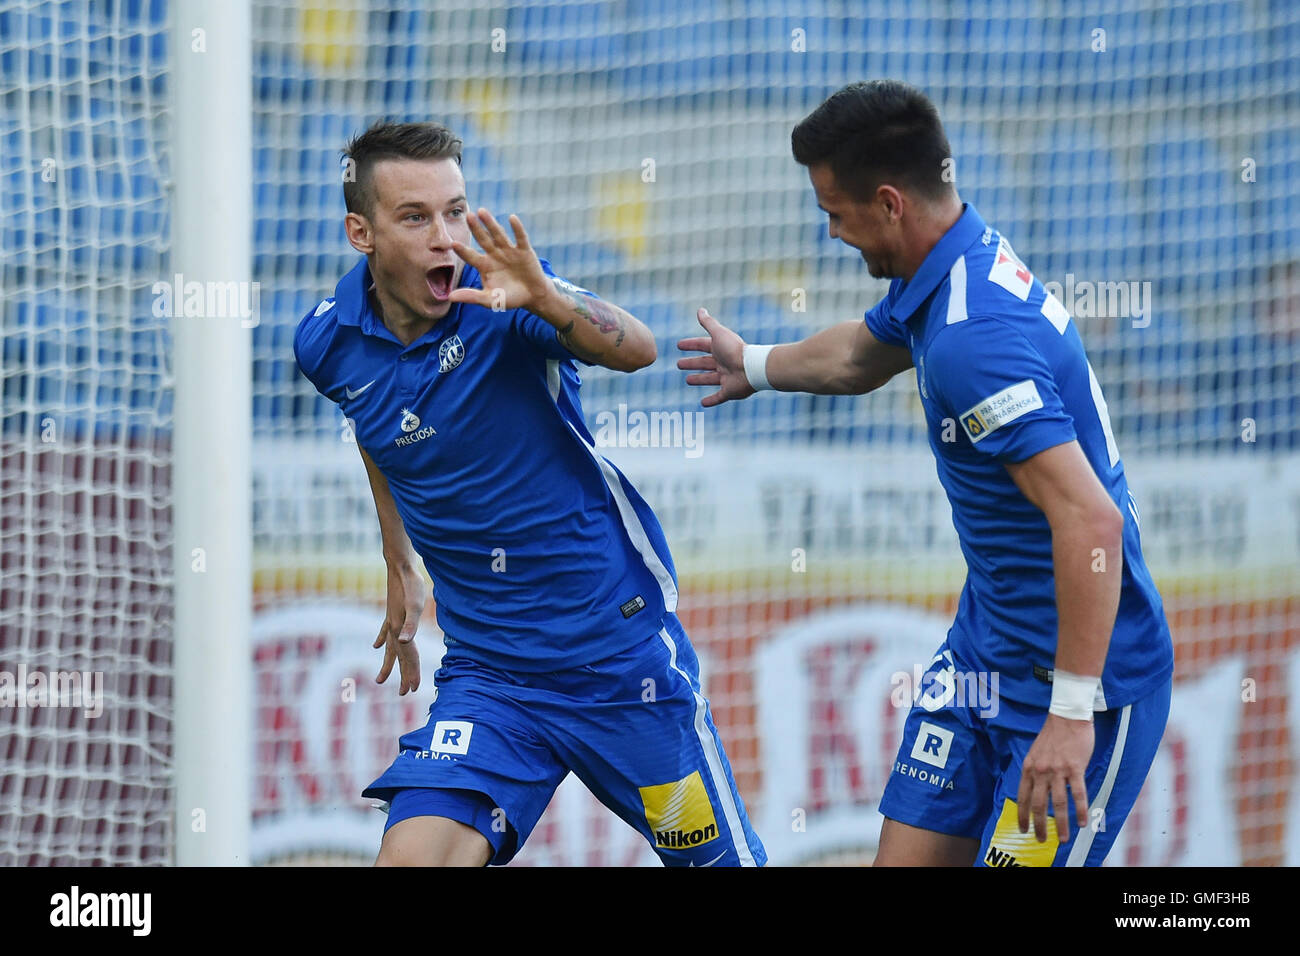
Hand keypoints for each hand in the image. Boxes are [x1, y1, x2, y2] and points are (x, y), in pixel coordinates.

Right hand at [373, 557, 426, 694]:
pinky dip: (381, 640)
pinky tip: (376, 646)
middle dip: (401, 675)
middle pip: (399, 656)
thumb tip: (404, 642)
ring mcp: (391, 621)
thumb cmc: (411, 585)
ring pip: (390, 648)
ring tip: (379, 679)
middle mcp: (394, 628)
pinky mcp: (391, 612)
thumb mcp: (415, 604)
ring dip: (388, 663)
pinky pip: (385, 632)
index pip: (408, 656)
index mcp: (401, 629)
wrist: (400, 567)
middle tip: (402, 693)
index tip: (411, 690)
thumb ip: (411, 623)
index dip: (411, 672)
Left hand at [448, 209, 550, 312]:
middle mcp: (494, 254)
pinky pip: (520, 237)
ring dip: (491, 223)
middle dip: (476, 228)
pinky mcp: (524, 250)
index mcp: (484, 265)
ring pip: (498, 234)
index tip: (453, 244)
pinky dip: (517, 228)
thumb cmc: (509, 298)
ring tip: (482, 211)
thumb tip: (450, 297)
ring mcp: (509, 250)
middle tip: (468, 216)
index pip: (471, 256)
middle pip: (483, 239)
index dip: (463, 250)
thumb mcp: (489, 300)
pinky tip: (512, 218)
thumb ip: (471, 297)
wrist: (532, 296)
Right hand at [676, 308, 755, 406]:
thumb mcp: (718, 334)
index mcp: (720, 349)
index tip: (679, 345)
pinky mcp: (729, 391)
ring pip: (709, 379)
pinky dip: (711, 400)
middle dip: (692, 363)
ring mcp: (726, 377)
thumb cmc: (734, 349)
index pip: (702, 345)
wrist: (751, 368)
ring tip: (688, 380)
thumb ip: (709, 323)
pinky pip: (719, 397)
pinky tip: (703, 403)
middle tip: (679, 364)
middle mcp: (723, 362)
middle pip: (704, 363)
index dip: (691, 345)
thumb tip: (700, 309)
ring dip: (699, 379)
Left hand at [1017, 713, 1093, 842]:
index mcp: (1029, 768)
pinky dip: (1081, 810)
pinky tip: (1083, 823)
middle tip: (1042, 840)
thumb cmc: (1053, 735)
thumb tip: (1035, 790)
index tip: (1023, 830)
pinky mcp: (1074, 768)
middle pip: (1038, 805)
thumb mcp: (1036, 753)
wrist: (1067, 717)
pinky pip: (1078, 794)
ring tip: (1064, 838)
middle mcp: (1040, 771)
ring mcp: (1057, 770)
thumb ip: (1034, 771)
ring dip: (1061, 824)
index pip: (1022, 797)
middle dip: (1039, 826)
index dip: (1022, 815)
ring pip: (1058, 803)